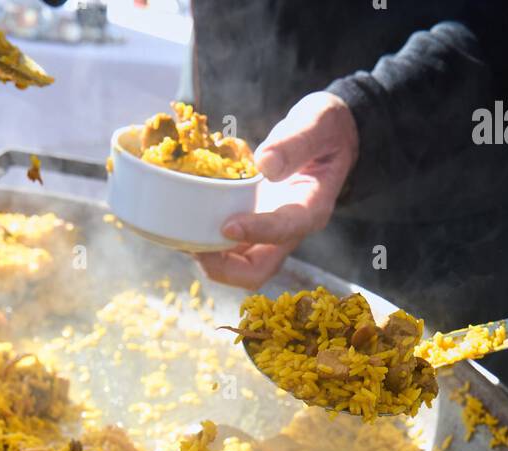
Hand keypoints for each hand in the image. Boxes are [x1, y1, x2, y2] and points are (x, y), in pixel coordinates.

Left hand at [196, 92, 358, 289]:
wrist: (327, 138)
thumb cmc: (325, 128)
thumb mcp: (318, 122)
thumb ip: (296, 142)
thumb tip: (265, 164)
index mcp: (311, 209)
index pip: (285, 230)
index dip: (257, 232)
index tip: (228, 225)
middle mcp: (288, 231)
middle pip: (258, 270)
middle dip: (224, 268)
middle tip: (192, 247)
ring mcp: (267, 232)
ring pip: (237, 265)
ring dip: (208, 258)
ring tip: (179, 235)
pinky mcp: (251, 224)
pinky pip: (226, 245)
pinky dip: (203, 238)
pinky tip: (181, 221)